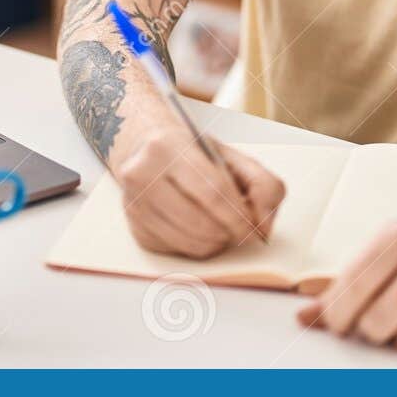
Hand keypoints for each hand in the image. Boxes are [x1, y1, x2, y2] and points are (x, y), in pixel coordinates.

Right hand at [111, 123, 284, 258]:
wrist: (147, 149)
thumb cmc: (193, 154)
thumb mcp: (232, 156)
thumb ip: (263, 185)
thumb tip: (262, 226)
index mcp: (167, 146)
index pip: (212, 192)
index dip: (239, 217)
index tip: (253, 229)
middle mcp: (142, 173)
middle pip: (199, 222)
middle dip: (228, 234)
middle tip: (239, 230)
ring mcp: (133, 202)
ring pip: (188, 242)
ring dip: (215, 243)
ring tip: (222, 229)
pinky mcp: (134, 226)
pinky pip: (176, 251)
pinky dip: (196, 246)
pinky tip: (199, 229)